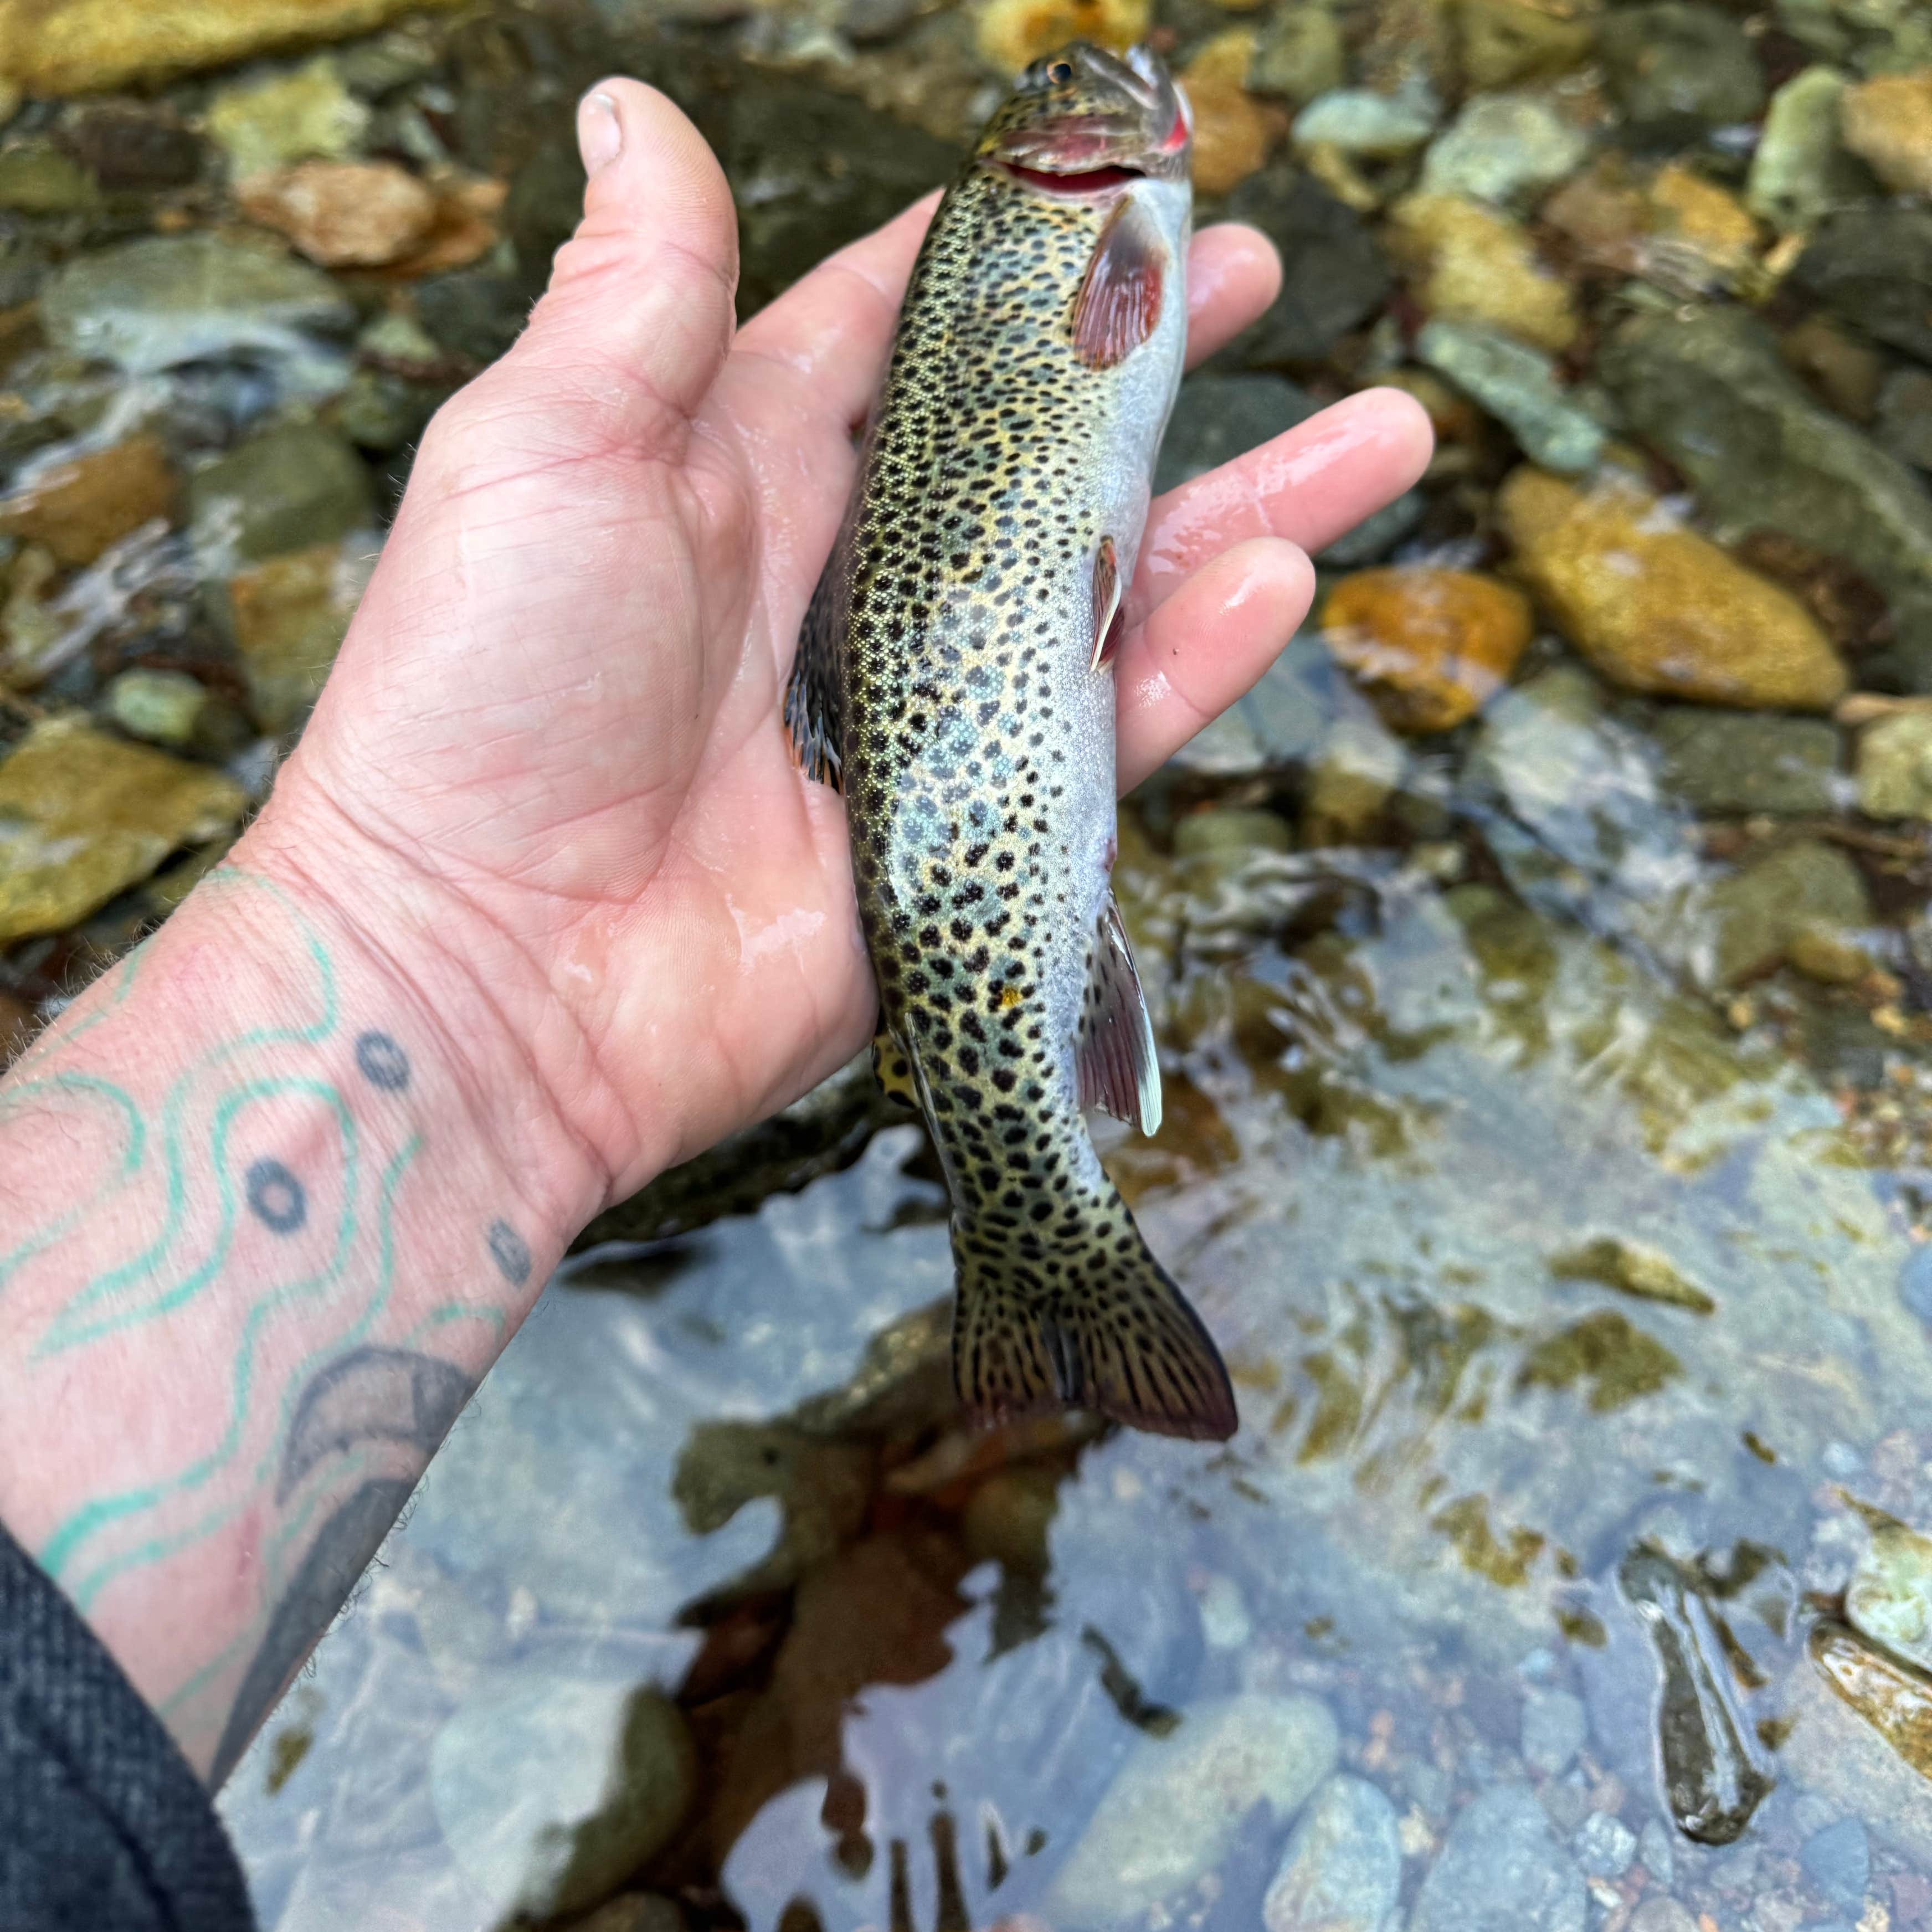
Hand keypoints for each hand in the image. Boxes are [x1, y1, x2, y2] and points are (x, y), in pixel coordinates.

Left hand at [258, 79, 1432, 1210]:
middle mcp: (850, 583)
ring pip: (1115, 589)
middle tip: (1262, 277)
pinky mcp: (968, 834)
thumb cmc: (487, 694)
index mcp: (747, 467)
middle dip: (1156, 364)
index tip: (1109, 180)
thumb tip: (632, 110)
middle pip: (1041, 451)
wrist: (493, 973)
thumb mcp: (545, 450)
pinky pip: (1108, 736)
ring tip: (1378, 432)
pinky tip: (1281, 576)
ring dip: (1245, 505)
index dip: (1005, 252)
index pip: (905, 333)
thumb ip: (640, 294)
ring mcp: (921, 712)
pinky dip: (1196, 661)